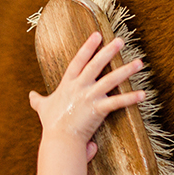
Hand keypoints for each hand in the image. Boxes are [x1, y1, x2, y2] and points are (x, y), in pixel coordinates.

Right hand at [28, 33, 145, 152]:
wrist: (59, 139)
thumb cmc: (51, 124)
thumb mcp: (42, 108)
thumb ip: (37, 100)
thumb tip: (30, 95)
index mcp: (68, 84)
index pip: (78, 61)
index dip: (88, 47)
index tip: (97, 35)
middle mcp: (79, 87)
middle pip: (96, 65)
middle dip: (109, 51)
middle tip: (121, 40)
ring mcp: (89, 97)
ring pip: (110, 79)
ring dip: (126, 70)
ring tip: (139, 62)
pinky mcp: (98, 109)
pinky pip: (117, 102)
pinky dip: (130, 98)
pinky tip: (143, 94)